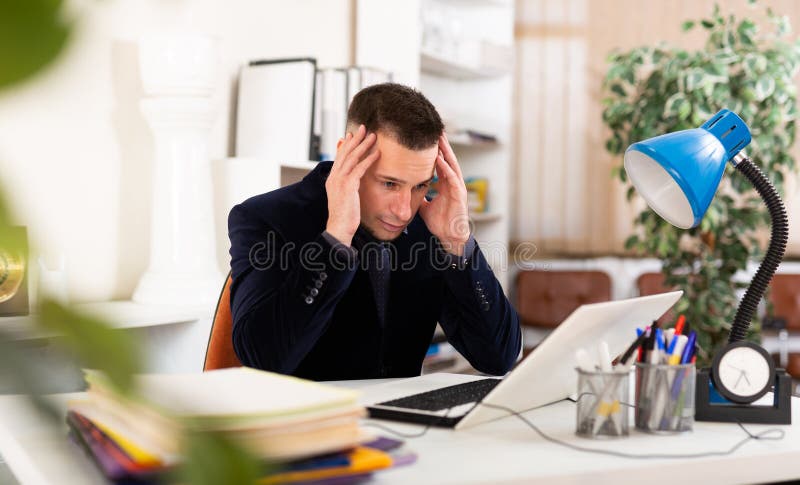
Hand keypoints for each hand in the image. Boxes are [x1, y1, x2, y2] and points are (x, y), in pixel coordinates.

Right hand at [325, 125, 379, 246]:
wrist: (339, 227)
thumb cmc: (344, 215)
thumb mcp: (344, 197)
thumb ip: (348, 186)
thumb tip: (353, 180)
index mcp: (332, 179)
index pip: (339, 157)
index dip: (347, 144)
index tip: (353, 134)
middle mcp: (334, 177)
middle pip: (345, 153)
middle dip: (356, 139)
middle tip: (364, 128)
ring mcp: (340, 181)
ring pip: (352, 158)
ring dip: (364, 145)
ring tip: (373, 136)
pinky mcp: (348, 186)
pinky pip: (359, 169)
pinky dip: (369, 160)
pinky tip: (377, 154)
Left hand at [418, 133, 469, 254]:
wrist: (449, 236)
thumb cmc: (440, 222)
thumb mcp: (425, 206)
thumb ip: (419, 197)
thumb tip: (408, 192)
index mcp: (445, 184)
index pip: (440, 164)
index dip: (434, 152)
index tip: (427, 140)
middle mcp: (452, 183)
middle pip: (447, 160)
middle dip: (442, 146)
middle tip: (436, 130)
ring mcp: (457, 187)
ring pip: (451, 164)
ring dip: (446, 151)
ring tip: (439, 138)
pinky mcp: (459, 194)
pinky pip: (452, 177)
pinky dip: (446, 167)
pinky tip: (440, 158)